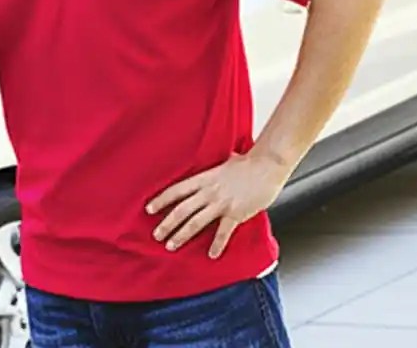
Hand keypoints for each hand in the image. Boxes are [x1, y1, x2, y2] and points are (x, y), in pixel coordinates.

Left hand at [146, 152, 289, 258]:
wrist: (268, 165)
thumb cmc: (249, 162)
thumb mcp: (225, 161)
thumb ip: (217, 167)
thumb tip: (219, 162)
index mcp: (204, 178)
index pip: (176, 190)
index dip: (161, 200)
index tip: (149, 209)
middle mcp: (209, 192)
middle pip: (181, 210)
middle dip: (166, 224)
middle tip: (156, 235)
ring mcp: (221, 203)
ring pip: (195, 222)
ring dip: (181, 235)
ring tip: (171, 246)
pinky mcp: (236, 213)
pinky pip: (223, 233)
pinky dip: (217, 245)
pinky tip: (211, 255)